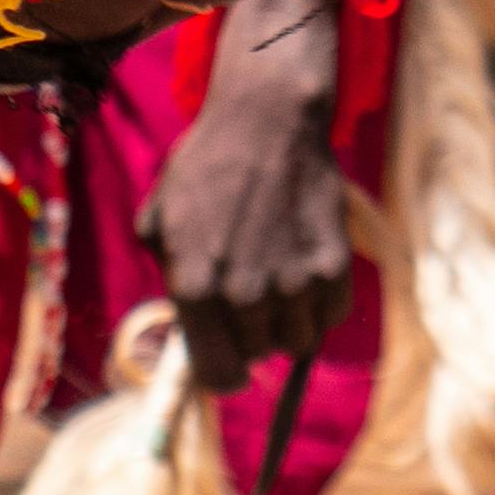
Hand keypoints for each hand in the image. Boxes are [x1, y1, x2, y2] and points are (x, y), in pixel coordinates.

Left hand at [143, 38, 354, 390]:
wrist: (268, 120)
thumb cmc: (208, 165)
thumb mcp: (161, 218)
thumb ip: (168, 275)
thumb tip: (185, 319)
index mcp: (193, 286)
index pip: (218, 374)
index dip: (224, 371)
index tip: (231, 359)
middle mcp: (243, 294)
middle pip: (259, 355)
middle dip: (253, 334)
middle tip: (253, 295)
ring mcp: (292, 283)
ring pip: (299, 341)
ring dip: (290, 321)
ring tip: (281, 282)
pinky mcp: (333, 266)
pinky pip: (332, 315)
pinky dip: (322, 303)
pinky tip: (307, 268)